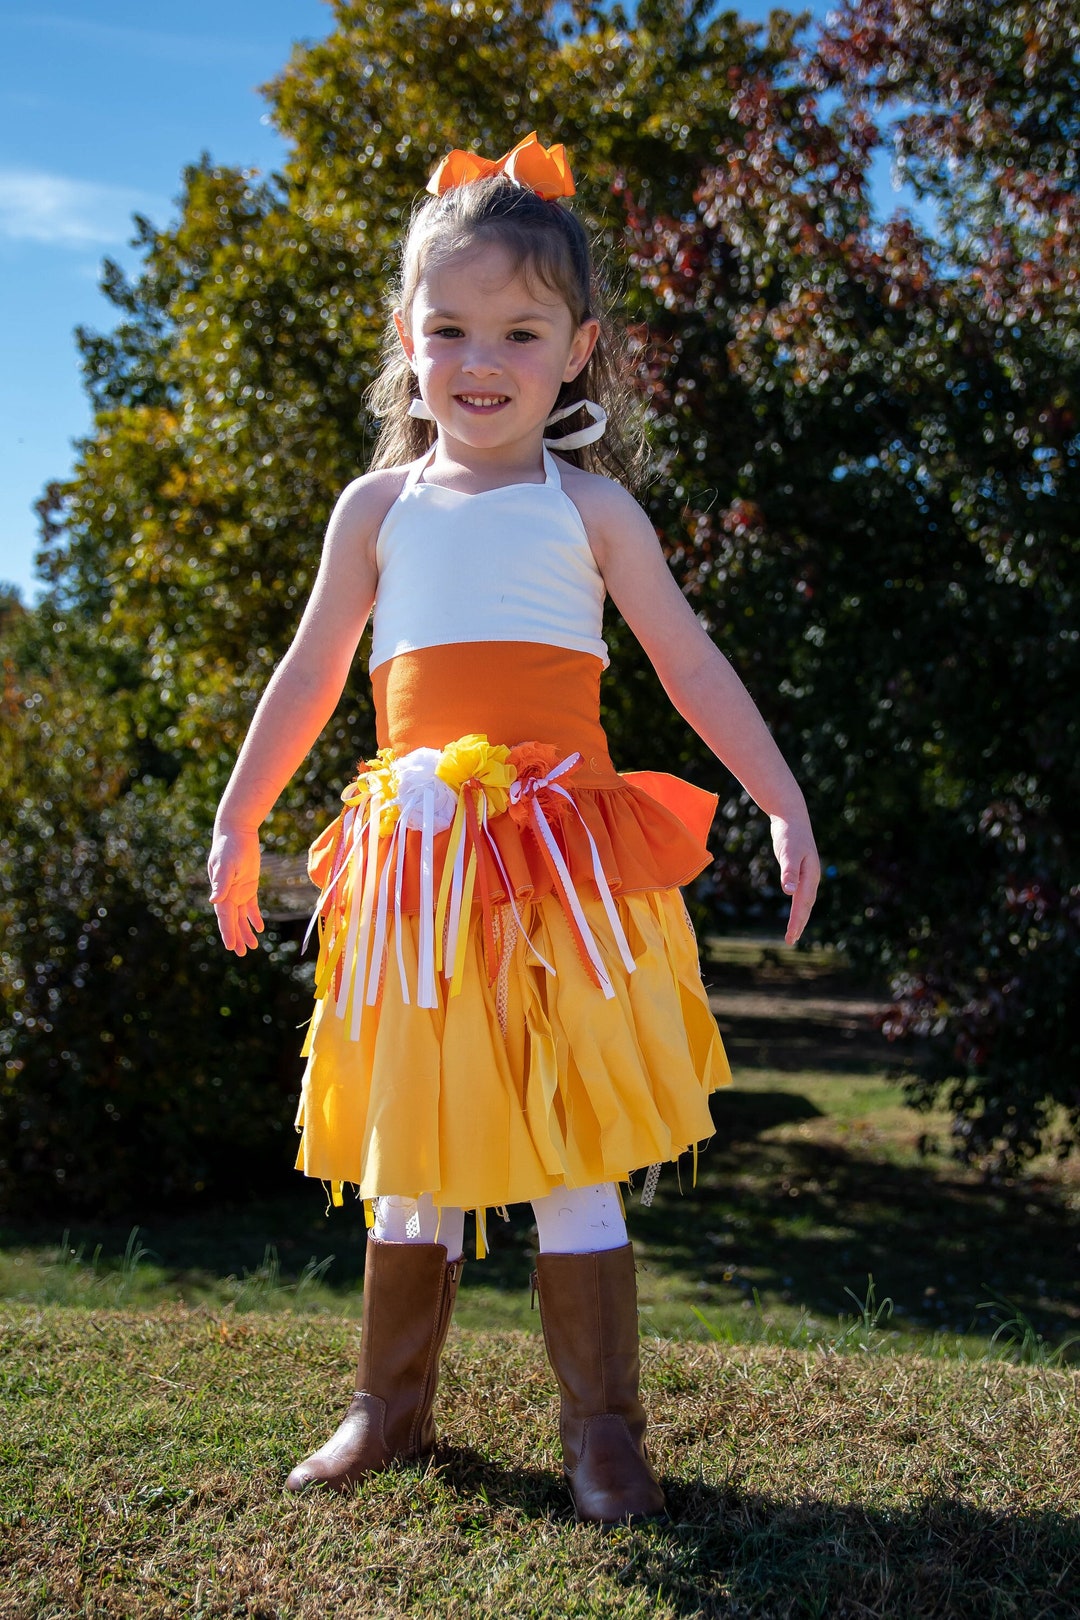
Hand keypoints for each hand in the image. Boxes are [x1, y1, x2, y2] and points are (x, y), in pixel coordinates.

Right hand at [207, 825, 263, 955]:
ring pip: (242, 917)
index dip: (227, 932)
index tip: (230, 947)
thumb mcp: (226, 865)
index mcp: (222, 892)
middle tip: (241, 953)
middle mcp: (228, 894)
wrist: (236, 831)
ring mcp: (238, 890)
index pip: (224, 917)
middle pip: (232, 921)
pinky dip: (254, 917)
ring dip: (246, 931)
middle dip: (237, 937)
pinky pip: (251, 906)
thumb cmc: (229, 847)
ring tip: (253, 946)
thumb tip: (213, 901)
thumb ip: (221, 883)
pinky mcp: (248, 885)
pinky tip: (259, 928)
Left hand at [770, 813, 819, 945]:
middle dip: (800, 923)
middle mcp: (811, 876)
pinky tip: (794, 907)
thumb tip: (789, 892)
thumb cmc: (789, 833)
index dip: (797, 921)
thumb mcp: (788, 852)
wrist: (791, 815)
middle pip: (806, 905)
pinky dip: (797, 903)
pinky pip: (800, 891)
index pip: (802, 904)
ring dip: (800, 915)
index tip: (791, 937)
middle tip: (791, 940)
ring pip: (804, 899)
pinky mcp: (799, 868)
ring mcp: (806, 872)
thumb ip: (789, 871)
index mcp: (810, 875)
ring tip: (794, 930)